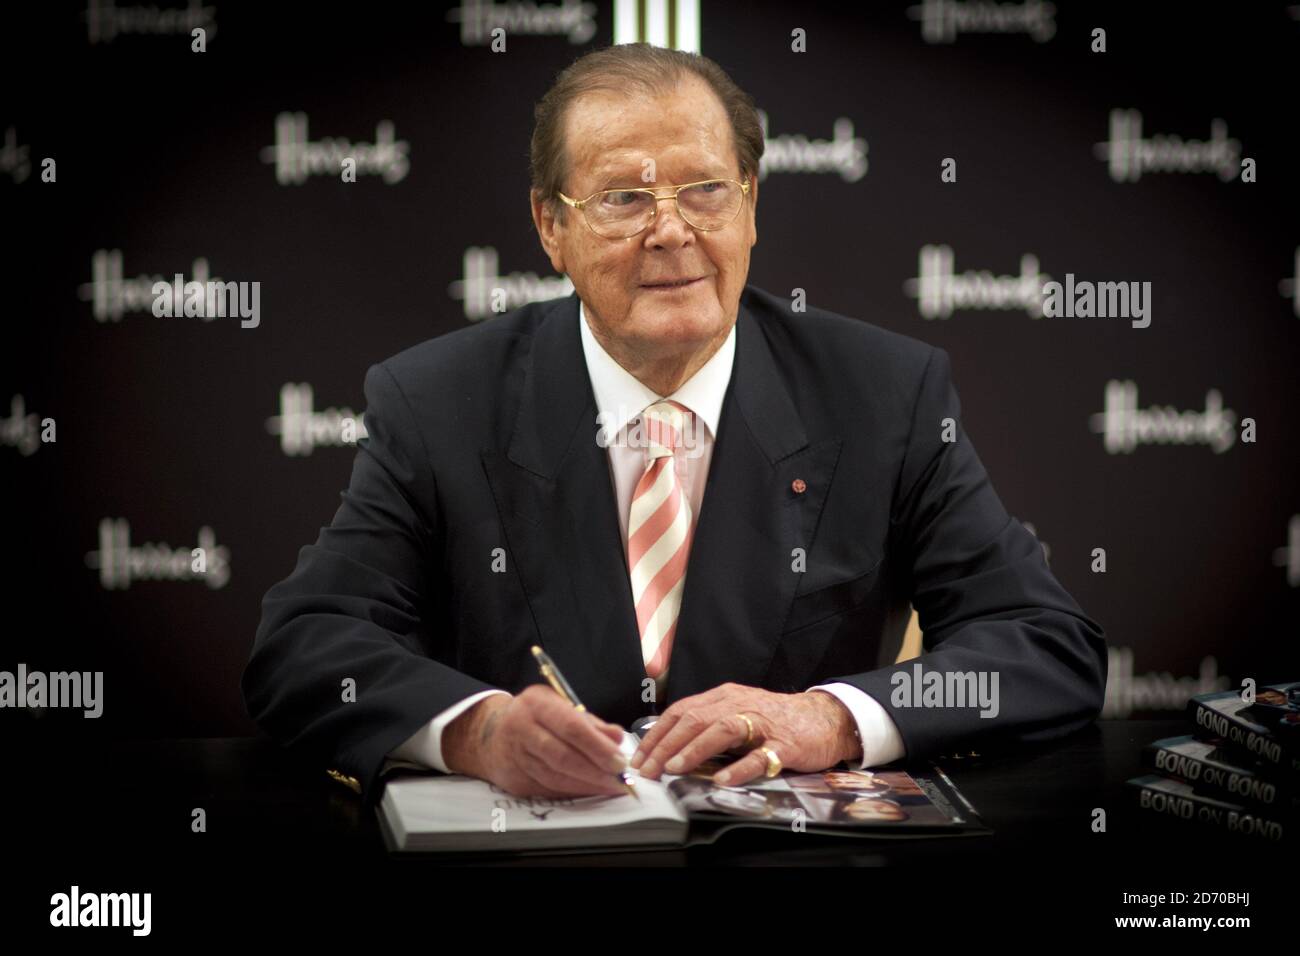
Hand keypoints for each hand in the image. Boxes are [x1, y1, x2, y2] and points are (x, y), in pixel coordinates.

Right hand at [442, 686, 629, 797]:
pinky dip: (572, 791)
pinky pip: (548, 789)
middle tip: (620, 780)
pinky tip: (589, 790)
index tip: (619, 761)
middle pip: (562, 756)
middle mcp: (521, 728)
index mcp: (536, 703)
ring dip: (587, 785)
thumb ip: (591, 723)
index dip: (597, 747)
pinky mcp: (514, 779)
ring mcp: (514, 756)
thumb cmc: (534, 717)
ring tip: (610, 787)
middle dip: (595, 771)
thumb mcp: (560, 706)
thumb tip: (617, 738)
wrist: (490, 734)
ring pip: (555, 777)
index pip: (571, 727)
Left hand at [630, 684, 861, 785]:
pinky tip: (722, 780)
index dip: (658, 733)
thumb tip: (669, 746)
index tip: (640, 756)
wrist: (824, 718)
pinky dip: (739, 768)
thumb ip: (708, 725)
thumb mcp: (738, 713)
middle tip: (648, 769)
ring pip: (723, 730)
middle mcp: (740, 705)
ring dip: (695, 750)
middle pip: (696, 719)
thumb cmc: (775, 719)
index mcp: (725, 697)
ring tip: (675, 768)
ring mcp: (763, 724)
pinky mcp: (784, 743)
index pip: (682, 711)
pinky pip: (759, 755)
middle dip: (666, 745)